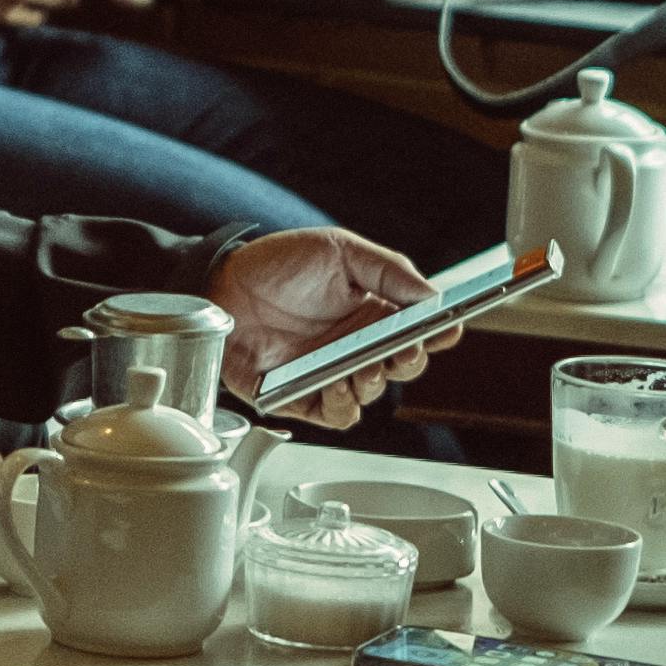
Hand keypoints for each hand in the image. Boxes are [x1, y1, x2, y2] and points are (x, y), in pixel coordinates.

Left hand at [211, 226, 441, 428]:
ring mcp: (331, 371)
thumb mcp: (339, 251)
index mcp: (373, 309)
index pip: (420, 329)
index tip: (446, 330)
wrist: (220, 286)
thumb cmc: (277, 264)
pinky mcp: (303, 395)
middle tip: (402, 351)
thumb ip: (389, 270)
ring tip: (363, 368)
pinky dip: (345, 405)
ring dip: (376, 384)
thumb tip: (431, 295)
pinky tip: (338, 385)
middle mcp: (357, 344)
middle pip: (403, 366)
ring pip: (373, 393)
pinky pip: (337, 414)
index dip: (439, 333)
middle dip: (410, 362)